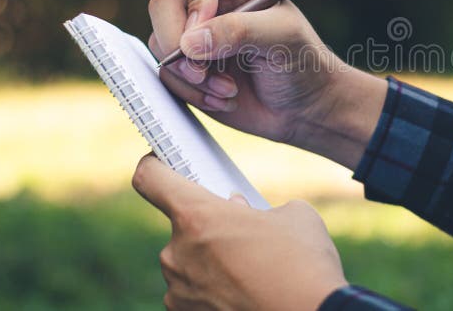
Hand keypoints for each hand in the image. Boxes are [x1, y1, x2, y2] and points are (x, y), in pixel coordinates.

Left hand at [132, 153, 347, 310]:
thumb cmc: (303, 264)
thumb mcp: (291, 214)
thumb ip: (255, 205)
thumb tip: (240, 210)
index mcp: (197, 216)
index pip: (150, 178)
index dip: (154, 165)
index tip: (164, 163)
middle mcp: (177, 252)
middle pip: (181, 224)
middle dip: (208, 223)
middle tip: (239, 230)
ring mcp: (179, 289)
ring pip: (188, 259)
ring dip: (209, 257)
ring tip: (249, 266)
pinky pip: (192, 290)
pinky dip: (212, 287)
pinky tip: (244, 290)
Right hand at [148, 0, 386, 168]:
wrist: (304, 107)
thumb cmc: (303, 62)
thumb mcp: (282, 38)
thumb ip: (239, 31)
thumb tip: (189, 42)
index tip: (204, 30)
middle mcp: (212, 5)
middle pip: (164, 6)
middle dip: (177, 45)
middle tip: (203, 73)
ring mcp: (195, 37)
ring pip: (159, 45)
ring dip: (190, 77)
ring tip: (229, 90)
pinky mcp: (187, 68)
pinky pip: (166, 76)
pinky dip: (190, 93)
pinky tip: (224, 99)